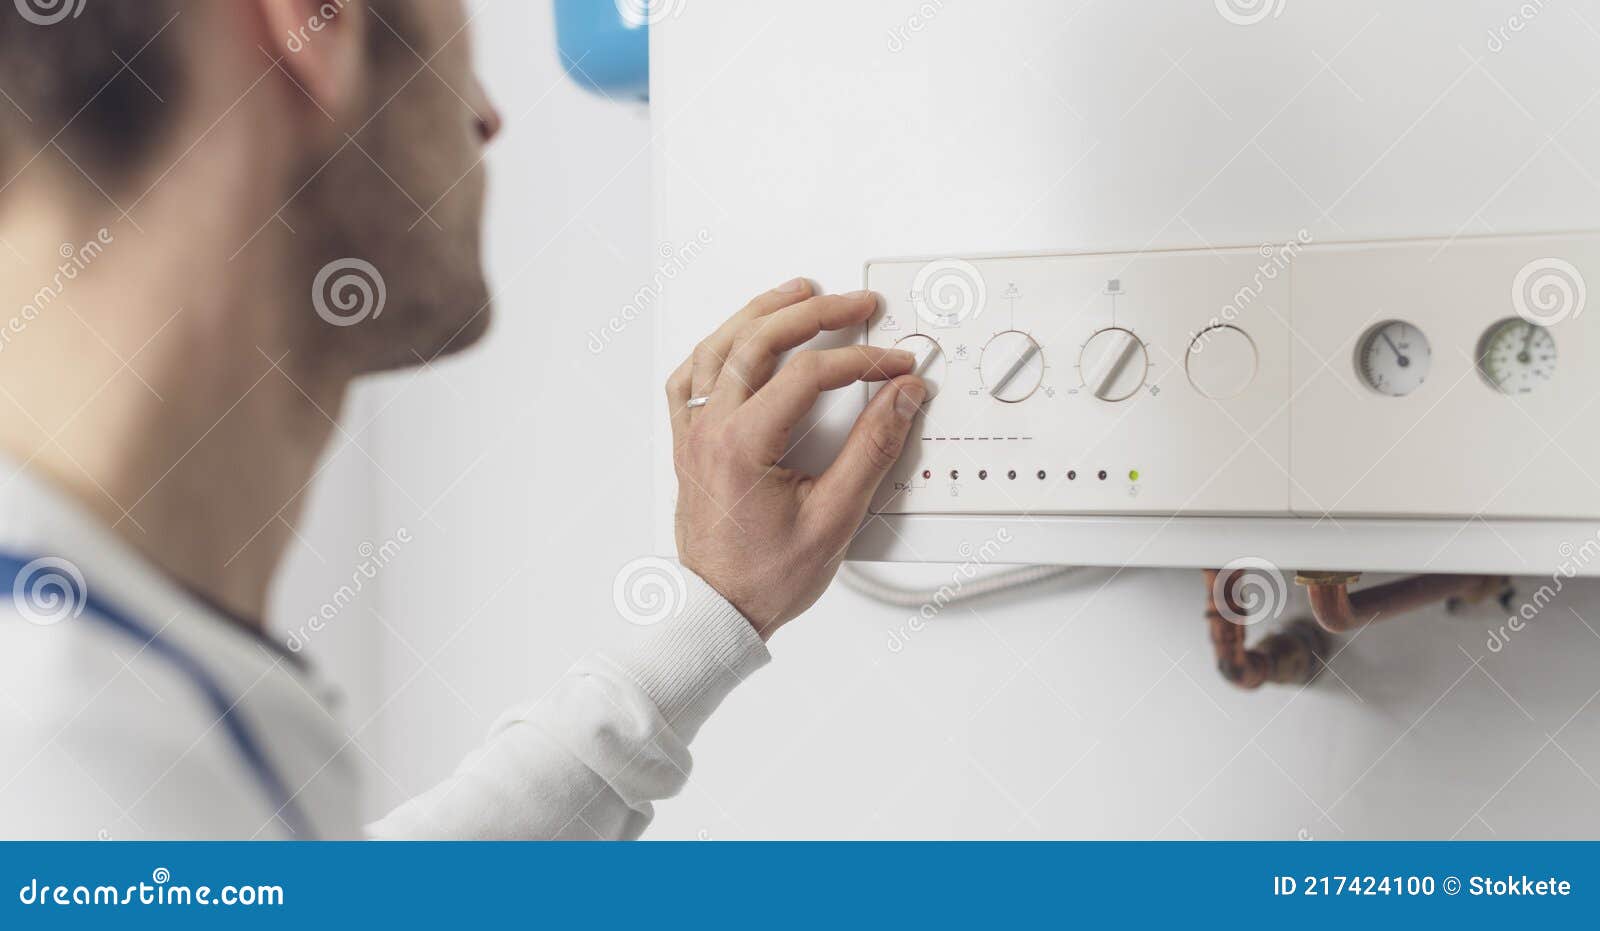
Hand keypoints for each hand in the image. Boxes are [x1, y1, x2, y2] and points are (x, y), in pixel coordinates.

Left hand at [666, 279, 925, 639]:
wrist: (718, 612)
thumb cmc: (764, 578)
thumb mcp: (834, 518)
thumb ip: (872, 450)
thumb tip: (901, 398)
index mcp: (743, 444)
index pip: (810, 375)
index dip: (861, 362)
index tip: (895, 367)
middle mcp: (710, 429)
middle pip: (760, 341)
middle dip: (815, 313)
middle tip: (856, 304)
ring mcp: (693, 432)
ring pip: (720, 347)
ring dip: (762, 313)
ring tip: (799, 293)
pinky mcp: (689, 443)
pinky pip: (691, 377)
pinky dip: (717, 348)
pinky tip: (736, 338)